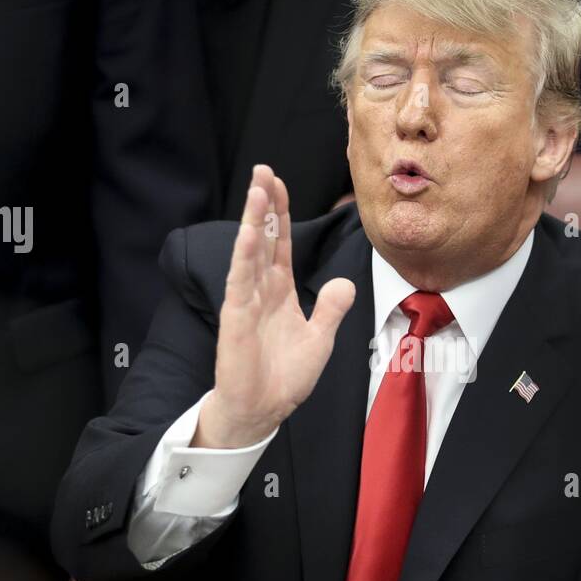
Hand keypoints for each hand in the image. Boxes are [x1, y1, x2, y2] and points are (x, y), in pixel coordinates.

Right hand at [192, 164, 355, 447]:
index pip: (280, 245)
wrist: (261, 411)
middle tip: (264, 170)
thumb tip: (345, 282)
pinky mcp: (235, 318)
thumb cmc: (284, 378)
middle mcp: (260, 291)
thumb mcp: (320, 339)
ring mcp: (246, 302)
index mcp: (279, 293)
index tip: (279, 183)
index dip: (281, 214)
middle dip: (264, 205)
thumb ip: (331, 309)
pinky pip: (240, 282)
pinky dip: (245, 257)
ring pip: (250, 253)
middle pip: (263, 239)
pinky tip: (249, 234)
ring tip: (257, 189)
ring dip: (254, 221)